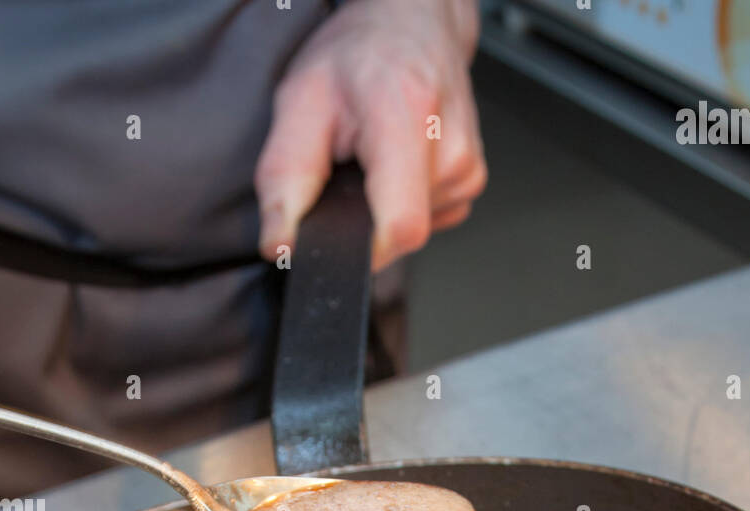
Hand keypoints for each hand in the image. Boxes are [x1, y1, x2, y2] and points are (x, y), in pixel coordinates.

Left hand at [255, 0, 485, 270]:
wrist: (409, 24)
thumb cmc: (356, 57)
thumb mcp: (299, 102)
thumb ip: (284, 179)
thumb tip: (278, 244)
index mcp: (406, 116)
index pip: (401, 226)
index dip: (363, 248)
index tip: (339, 228)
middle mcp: (450, 145)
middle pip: (401, 235)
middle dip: (364, 217)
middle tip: (353, 165)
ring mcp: (467, 166)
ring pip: (414, 230)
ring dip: (383, 205)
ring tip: (376, 156)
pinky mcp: (471, 180)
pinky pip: (429, 218)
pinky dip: (404, 200)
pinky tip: (397, 163)